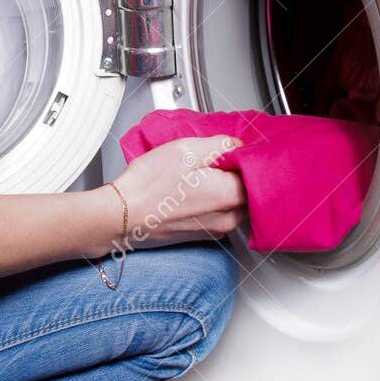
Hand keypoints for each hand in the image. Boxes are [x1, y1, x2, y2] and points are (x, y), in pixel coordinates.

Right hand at [109, 135, 248, 249]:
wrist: (122, 216)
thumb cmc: (148, 186)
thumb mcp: (185, 150)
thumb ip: (219, 145)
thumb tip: (236, 144)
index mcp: (229, 195)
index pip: (257, 173)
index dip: (246, 157)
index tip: (233, 150)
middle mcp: (228, 218)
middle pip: (250, 191)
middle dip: (239, 174)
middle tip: (218, 160)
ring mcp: (216, 230)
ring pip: (236, 204)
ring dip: (227, 188)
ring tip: (202, 174)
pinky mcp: (203, 235)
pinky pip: (220, 214)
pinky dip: (214, 202)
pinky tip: (193, 190)